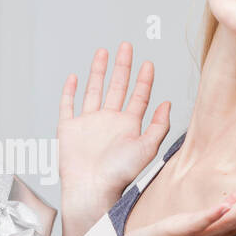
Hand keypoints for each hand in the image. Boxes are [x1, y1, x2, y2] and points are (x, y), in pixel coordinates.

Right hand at [59, 42, 170, 218]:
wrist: (91, 188)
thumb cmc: (119, 175)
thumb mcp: (147, 148)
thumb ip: (158, 126)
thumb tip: (168, 104)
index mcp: (127, 126)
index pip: (138, 97)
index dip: (144, 80)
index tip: (148, 63)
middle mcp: (108, 122)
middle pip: (116, 87)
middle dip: (122, 67)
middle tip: (126, 47)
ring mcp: (88, 123)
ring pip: (94, 90)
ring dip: (98, 71)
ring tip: (103, 53)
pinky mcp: (69, 128)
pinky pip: (68, 105)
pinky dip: (69, 91)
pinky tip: (73, 78)